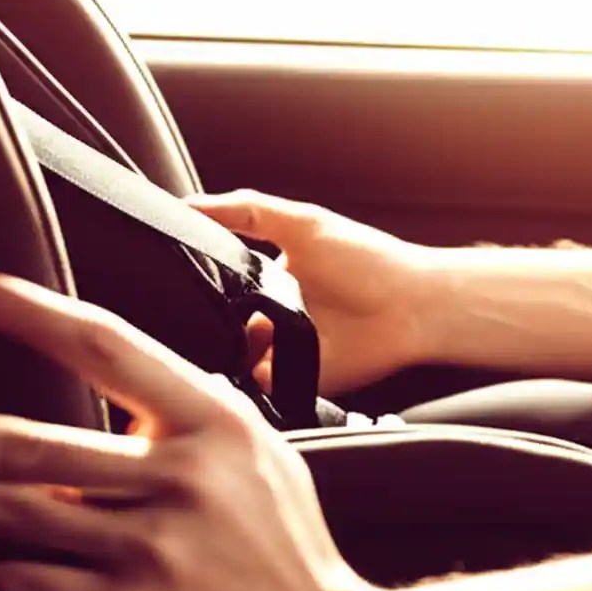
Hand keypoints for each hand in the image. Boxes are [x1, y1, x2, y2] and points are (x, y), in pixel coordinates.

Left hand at [0, 274, 367, 590]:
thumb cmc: (282, 531)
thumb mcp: (261, 446)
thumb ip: (190, 405)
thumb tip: (111, 365)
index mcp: (213, 424)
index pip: (109, 348)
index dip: (30, 315)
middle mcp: (175, 483)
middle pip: (28, 445)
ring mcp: (145, 555)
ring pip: (6, 520)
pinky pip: (19, 584)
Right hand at [189, 190, 430, 397]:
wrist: (415, 307)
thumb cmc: (369, 260)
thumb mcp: (303, 223)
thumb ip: (247, 211)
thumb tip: (190, 204)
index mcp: (273, 276)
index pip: (222, 283)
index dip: (202, 284)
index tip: (176, 283)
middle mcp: (276, 313)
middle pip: (224, 324)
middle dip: (210, 324)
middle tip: (200, 318)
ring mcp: (287, 349)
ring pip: (237, 357)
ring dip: (230, 352)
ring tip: (235, 338)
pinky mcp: (301, 379)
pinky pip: (263, 387)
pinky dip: (254, 379)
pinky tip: (257, 360)